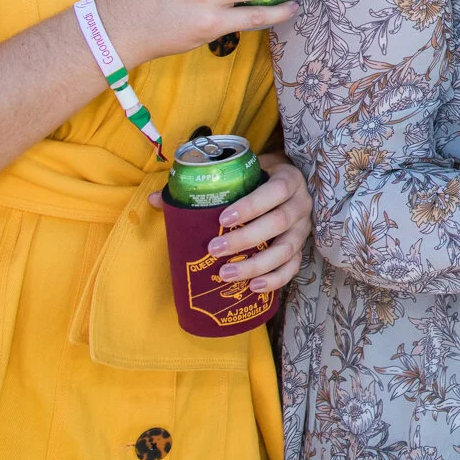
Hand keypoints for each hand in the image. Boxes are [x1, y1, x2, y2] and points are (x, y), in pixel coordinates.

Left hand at [149, 152, 310, 291]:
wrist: (289, 183)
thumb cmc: (258, 178)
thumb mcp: (241, 172)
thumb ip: (204, 183)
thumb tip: (156, 199)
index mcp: (288, 179)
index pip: (276, 191)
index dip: (251, 206)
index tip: (222, 219)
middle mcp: (301, 204)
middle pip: (278, 223)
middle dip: (246, 239)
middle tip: (214, 249)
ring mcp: (303, 229)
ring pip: (286, 250)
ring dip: (257, 264)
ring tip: (228, 274)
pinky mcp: (301, 248)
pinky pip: (293, 267)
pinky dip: (276, 279)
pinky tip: (254, 287)